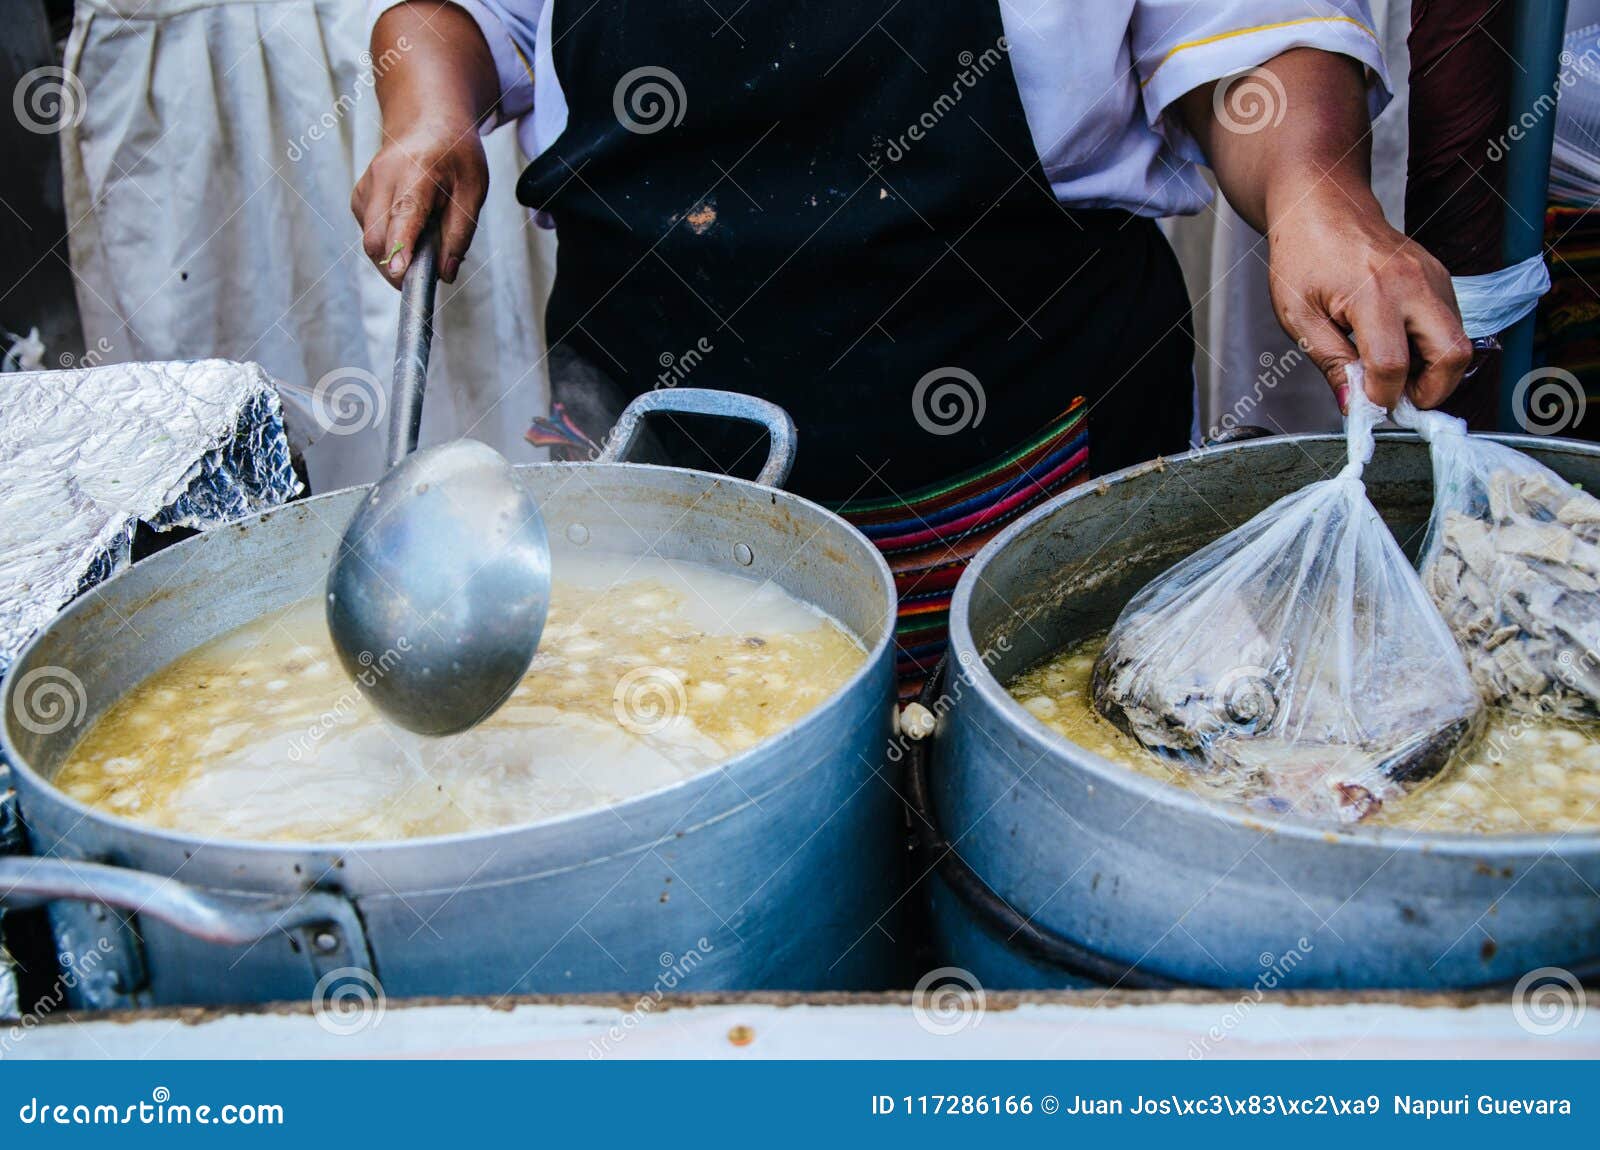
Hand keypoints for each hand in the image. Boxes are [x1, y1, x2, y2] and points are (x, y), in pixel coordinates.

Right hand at [351, 2, 498, 286]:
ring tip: (426, 234)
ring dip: (396, 255)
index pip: (403, 214)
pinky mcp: (360, 199)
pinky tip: (411, 226)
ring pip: (371, 242)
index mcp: (415, 171)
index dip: (401, 247)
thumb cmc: (455, 155)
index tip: (400, 273)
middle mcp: (382, 178)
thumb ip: (460, 233)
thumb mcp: (473, 189)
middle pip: (377, 238)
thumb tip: (446, 274)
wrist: (427, 121)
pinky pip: (372, 234)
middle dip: (397, 268)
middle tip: (428, 274)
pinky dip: (391, 243)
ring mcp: (366, 188)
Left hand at [1266, 181, 1471, 411]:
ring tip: (1392, 373)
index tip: (1367, 405)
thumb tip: (1354, 406)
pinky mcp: (1439, 276)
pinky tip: (1398, 347)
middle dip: (1432, 390)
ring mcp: (1433, 276)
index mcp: (1371, 292)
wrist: (1322, 204)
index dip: (1381, 396)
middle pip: (1453, 354)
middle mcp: (1413, 282)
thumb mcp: (1299, 317)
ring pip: (1459, 341)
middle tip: (1398, 400)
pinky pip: (1451, 323)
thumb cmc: (1303, 255)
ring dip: (1433, 370)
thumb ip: (1330, 363)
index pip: (1391, 364)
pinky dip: (1432, 347)